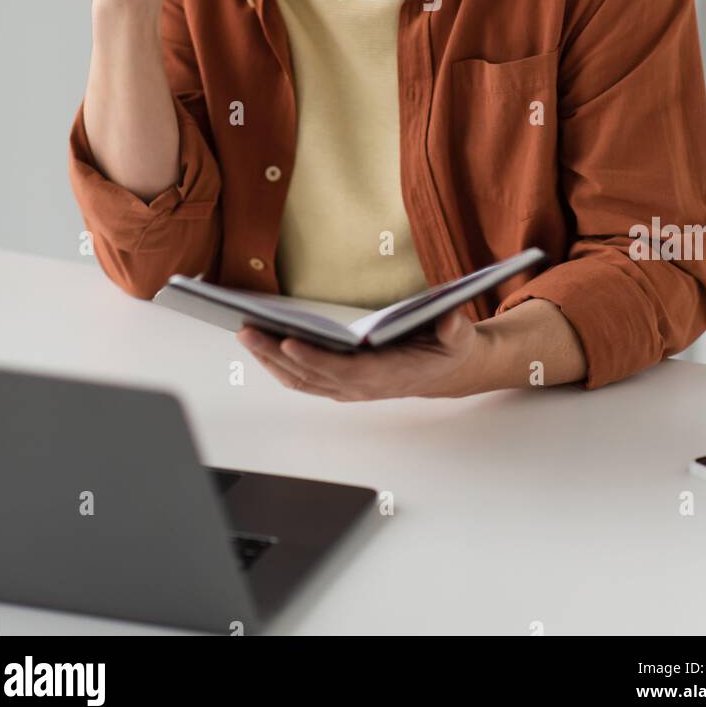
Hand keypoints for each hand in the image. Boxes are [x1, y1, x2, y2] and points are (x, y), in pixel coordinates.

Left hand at [238, 310, 489, 400]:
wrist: (447, 371)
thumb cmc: (448, 349)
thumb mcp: (460, 336)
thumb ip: (455, 329)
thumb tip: (450, 319)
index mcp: (386, 374)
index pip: (343, 371)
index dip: (314, 359)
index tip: (288, 341)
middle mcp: (361, 385)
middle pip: (310, 374)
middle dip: (276, 353)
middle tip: (247, 329)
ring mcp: (347, 387)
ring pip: (300, 378)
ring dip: (269, 359)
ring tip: (245, 332)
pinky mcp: (339, 382)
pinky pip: (302, 377)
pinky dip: (278, 364)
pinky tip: (261, 344)